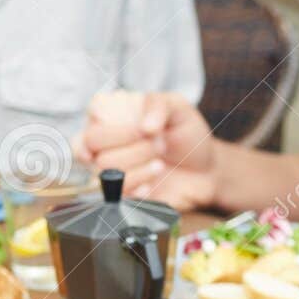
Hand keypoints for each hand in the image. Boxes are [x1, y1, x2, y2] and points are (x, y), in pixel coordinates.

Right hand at [75, 91, 219, 208]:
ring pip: (103, 169)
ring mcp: (111, 168)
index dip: (109, 124)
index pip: (92, 113)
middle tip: (160, 143)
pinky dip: (136, 187)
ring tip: (161, 163)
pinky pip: (114, 193)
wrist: (205, 169)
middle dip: (129, 144)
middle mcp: (106, 142)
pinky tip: (152, 184)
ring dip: (137, 167)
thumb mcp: (178, 108)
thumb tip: (145, 127)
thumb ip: (158, 106)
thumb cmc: (187, 134)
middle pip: (92, 143)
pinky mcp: (122, 192)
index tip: (140, 130)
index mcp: (113, 116)